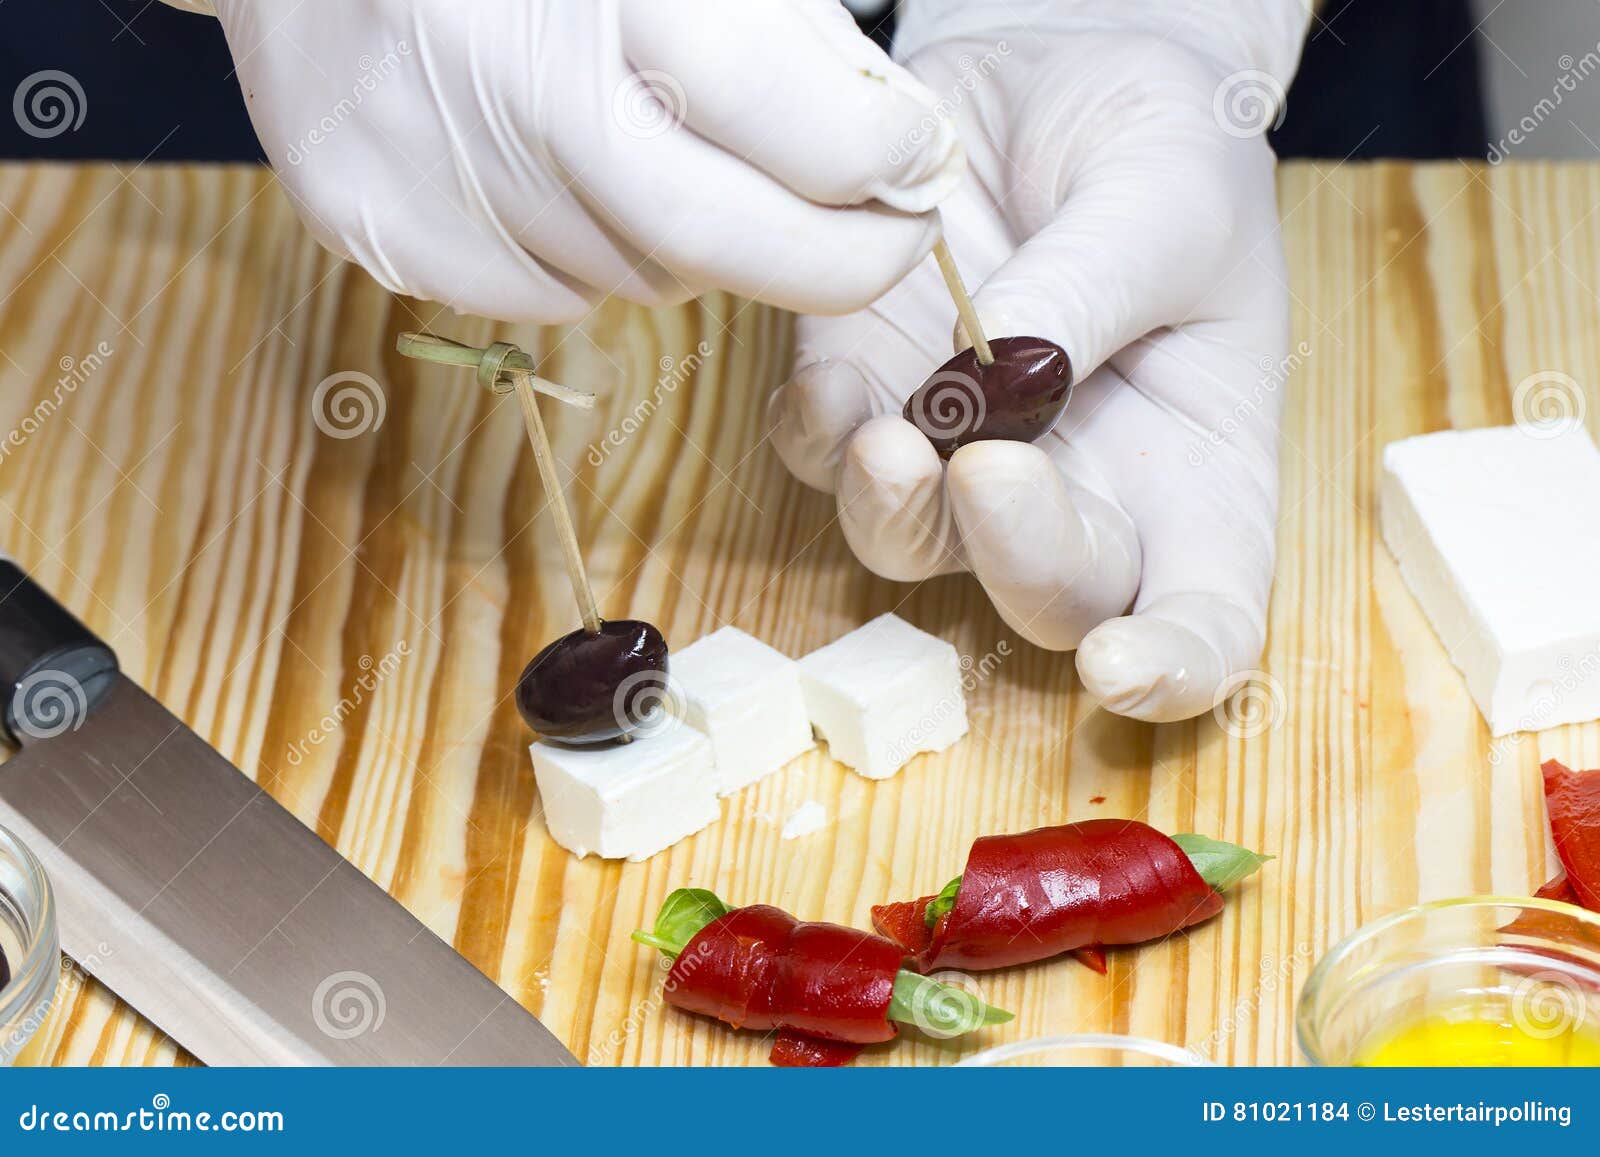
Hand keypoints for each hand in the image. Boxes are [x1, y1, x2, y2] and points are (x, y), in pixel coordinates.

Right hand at [210, 0, 964, 320]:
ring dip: (696, 242)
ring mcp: (427, 168)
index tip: (916, 172)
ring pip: (636, 274)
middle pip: (713, 237)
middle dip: (831, 261)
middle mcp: (504, 78)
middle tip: (890, 245)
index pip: (788, 122)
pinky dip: (597, 252)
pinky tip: (563, 174)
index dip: (877, 165)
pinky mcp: (377, 230)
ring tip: (663, 151)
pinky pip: (551, 290)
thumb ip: (788, 36)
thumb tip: (896, 151)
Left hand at [770, 1, 1309, 721]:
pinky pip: (821, 461)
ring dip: (893, 512)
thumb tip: (996, 383)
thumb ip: (1097, 291)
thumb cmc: (1157, 132)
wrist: (1053, 63)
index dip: (1172, 668)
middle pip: (1048, 599)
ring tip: (888, 432)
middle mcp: (1080, 486)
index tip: (1119, 665)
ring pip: (913, 549)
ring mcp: (959, 452)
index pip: (1206, 615)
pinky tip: (830, 379)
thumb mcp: (1168, 191)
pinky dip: (815, 439)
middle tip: (990, 470)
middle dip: (1013, 559)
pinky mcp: (868, 392)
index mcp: (1195, 464)